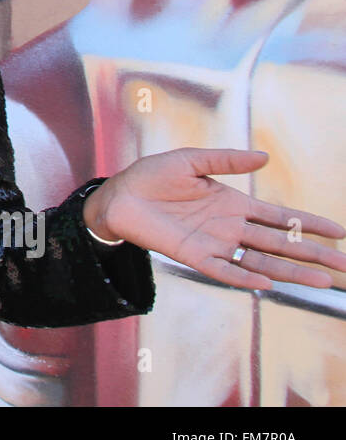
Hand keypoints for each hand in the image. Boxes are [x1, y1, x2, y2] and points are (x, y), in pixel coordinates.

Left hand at [84, 147, 345, 289]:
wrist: (117, 195)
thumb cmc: (152, 176)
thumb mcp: (191, 161)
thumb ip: (227, 160)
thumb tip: (264, 157)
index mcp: (234, 204)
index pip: (281, 217)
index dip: (310, 224)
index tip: (341, 232)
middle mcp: (230, 227)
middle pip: (281, 243)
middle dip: (314, 254)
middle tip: (344, 266)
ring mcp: (215, 243)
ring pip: (262, 260)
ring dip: (290, 271)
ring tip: (322, 282)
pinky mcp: (193, 255)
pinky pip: (224, 270)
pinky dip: (246, 276)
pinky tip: (268, 282)